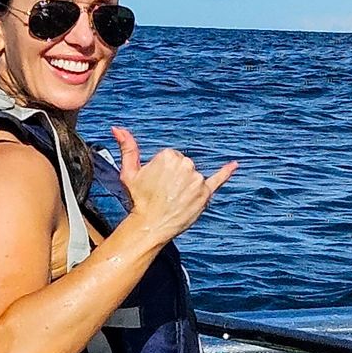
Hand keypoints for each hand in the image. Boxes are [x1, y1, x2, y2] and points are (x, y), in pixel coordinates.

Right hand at [111, 127, 235, 246]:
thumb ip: (127, 147)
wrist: (150, 225)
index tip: (155, 182)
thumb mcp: (129, 172)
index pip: (170, 157)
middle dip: (175, 177)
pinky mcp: (206, 194)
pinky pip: (218, 180)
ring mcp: (198, 180)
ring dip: (186, 185)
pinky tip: (234, 165)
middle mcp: (186, 165)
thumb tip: (117, 128)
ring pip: (194, 176)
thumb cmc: (138, 199)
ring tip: (173, 199)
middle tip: (163, 192)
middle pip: (184, 165)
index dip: (161, 171)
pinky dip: (226, 172)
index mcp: (169, 156)